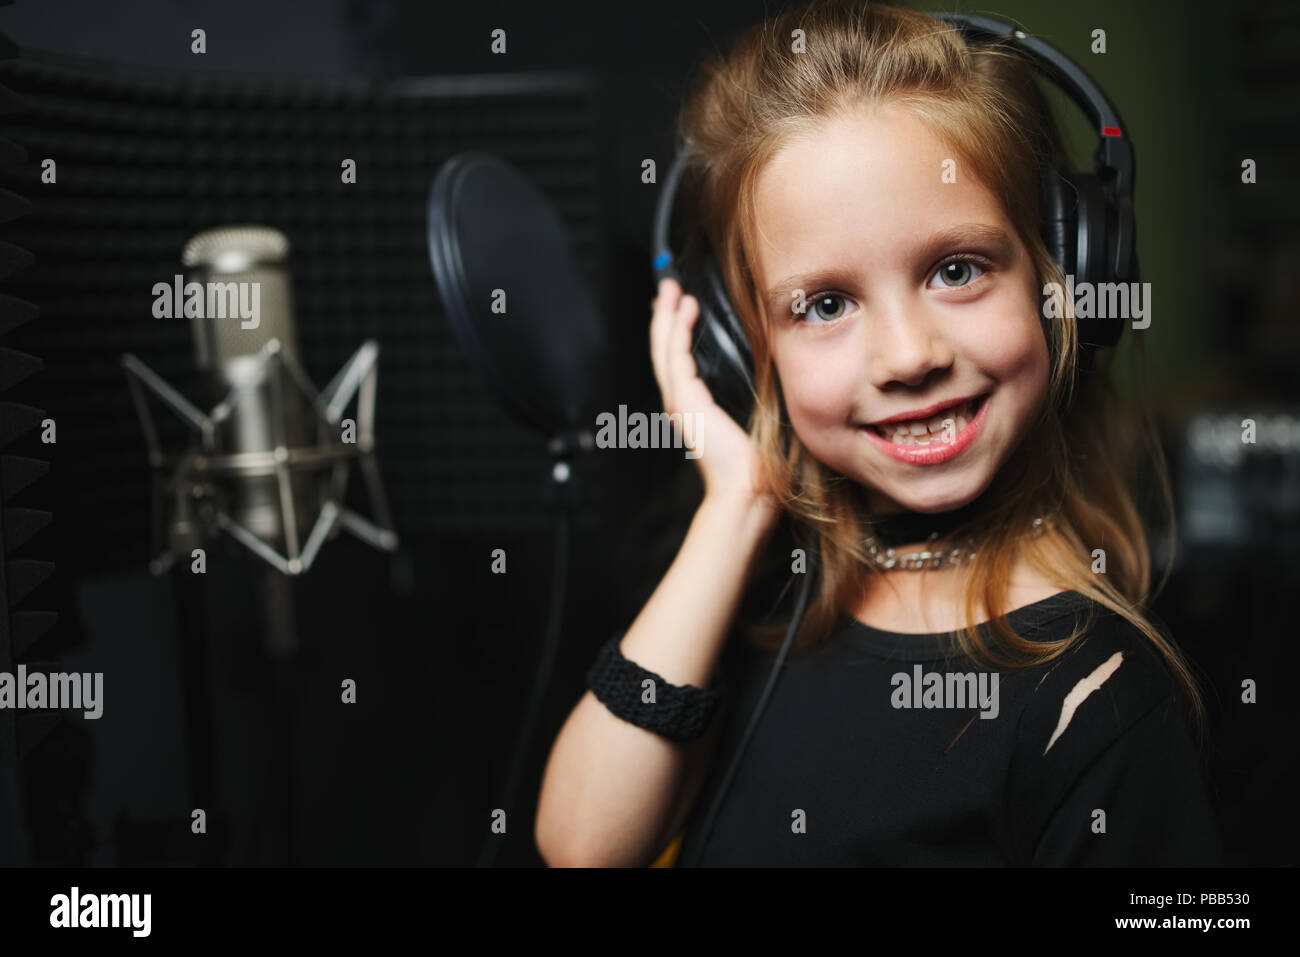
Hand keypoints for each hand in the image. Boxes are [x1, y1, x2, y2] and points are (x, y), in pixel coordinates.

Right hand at [649, 277, 777, 519]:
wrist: (746, 490)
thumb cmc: (754, 465)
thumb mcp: (752, 419)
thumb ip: (750, 396)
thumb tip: (769, 371)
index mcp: (693, 407)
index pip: (677, 360)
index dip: (676, 330)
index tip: (681, 306)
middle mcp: (680, 402)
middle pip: (663, 349)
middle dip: (664, 315)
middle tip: (668, 286)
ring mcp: (679, 401)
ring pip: (665, 348)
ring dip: (666, 316)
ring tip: (670, 289)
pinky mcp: (685, 400)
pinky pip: (676, 356)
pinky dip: (678, 330)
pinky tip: (685, 309)